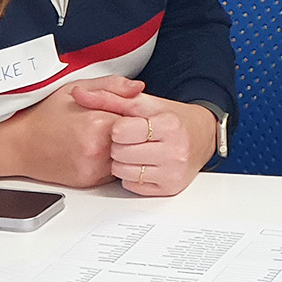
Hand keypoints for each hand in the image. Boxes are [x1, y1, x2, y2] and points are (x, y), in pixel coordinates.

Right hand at [0, 75, 140, 186]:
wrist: (20, 145)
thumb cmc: (45, 116)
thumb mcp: (75, 88)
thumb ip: (111, 85)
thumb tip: (138, 88)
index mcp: (97, 123)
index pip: (136, 116)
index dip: (133, 110)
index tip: (125, 107)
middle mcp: (98, 149)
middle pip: (135, 138)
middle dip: (130, 129)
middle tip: (115, 121)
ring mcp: (94, 167)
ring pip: (127, 155)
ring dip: (124, 146)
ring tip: (104, 134)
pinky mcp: (90, 181)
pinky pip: (115, 170)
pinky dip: (111, 159)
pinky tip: (98, 148)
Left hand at [70, 86, 216, 196]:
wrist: (201, 136)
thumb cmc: (171, 118)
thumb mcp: (144, 103)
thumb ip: (108, 97)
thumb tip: (80, 93)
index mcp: (169, 125)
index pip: (122, 131)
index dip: (118, 128)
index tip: (126, 125)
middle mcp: (175, 150)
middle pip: (120, 153)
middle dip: (119, 145)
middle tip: (132, 139)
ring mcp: (173, 172)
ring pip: (123, 172)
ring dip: (123, 161)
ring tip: (137, 150)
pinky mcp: (169, 188)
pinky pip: (131, 185)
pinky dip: (131, 175)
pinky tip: (143, 163)